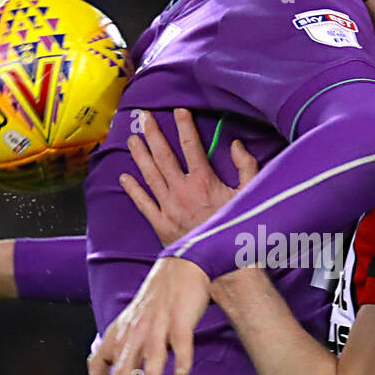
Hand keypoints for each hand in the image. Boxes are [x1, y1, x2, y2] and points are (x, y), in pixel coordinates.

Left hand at [85, 256, 210, 374]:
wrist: (180, 267)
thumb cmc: (155, 301)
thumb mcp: (126, 325)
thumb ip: (109, 355)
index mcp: (121, 332)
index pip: (103, 361)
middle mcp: (136, 331)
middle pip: (124, 368)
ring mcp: (158, 325)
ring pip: (151, 355)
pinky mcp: (180, 320)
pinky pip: (180, 341)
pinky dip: (182, 357)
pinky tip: (182, 373)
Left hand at [120, 108, 258, 245]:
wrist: (223, 264)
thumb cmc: (238, 228)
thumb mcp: (250, 195)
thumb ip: (247, 167)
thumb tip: (236, 145)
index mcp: (204, 181)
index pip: (191, 145)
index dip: (184, 125)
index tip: (179, 110)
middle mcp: (182, 190)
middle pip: (164, 155)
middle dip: (153, 133)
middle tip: (144, 117)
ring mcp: (169, 207)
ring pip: (150, 174)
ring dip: (140, 155)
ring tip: (131, 138)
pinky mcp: (161, 223)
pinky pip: (143, 203)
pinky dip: (133, 189)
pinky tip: (124, 176)